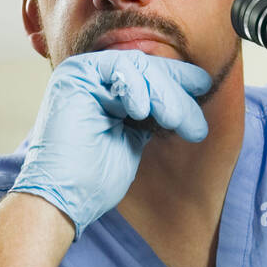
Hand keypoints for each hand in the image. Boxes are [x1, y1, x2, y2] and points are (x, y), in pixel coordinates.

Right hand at [10, 49, 211, 239]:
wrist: (61, 199)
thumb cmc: (91, 180)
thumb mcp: (131, 142)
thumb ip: (148, 118)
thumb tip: (178, 103)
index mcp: (105, 93)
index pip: (148, 78)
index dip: (178, 81)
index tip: (204, 88)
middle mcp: (93, 80)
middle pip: (146, 69)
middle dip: (176, 92)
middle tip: (194, 121)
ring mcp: (82, 76)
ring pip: (137, 66)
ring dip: (162, 93)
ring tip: (174, 120)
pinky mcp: (74, 77)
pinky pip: (116, 67)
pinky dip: (134, 86)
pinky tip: (141, 110)